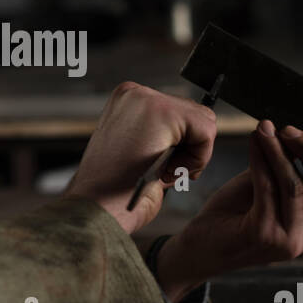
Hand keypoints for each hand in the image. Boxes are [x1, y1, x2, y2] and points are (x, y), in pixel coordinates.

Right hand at [62, 81, 217, 236]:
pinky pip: (206, 132)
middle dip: (187, 150)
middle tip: (160, 172)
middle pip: (195, 115)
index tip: (158, 166)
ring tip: (160, 172)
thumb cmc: (115, 193)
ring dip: (191, 156)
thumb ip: (162, 137)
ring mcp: (147, 99)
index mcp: (127, 101)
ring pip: (204, 122)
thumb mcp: (140, 154)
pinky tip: (167, 171)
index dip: (180, 147)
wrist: (96, 208)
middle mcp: (135, 93)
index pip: (180, 115)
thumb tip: (194, 136)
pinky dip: (197, 159)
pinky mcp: (163, 112)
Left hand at [154, 119, 302, 302]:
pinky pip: (268, 186)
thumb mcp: (271, 187)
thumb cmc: (237, 213)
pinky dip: (260, 158)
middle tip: (289, 128)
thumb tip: (302, 135)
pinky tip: (253, 142)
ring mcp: (290, 242)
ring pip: (296, 184)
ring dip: (279, 150)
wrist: (200, 245)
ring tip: (264, 129)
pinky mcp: (265, 236)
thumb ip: (292, 169)